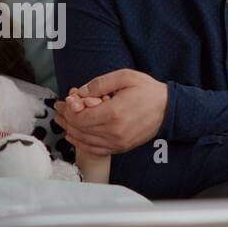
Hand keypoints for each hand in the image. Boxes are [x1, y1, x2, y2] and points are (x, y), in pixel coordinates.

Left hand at [53, 69, 167, 155]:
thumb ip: (99, 84)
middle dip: (66, 118)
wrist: (168, 109)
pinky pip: (95, 149)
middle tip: (59, 108)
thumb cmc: (147, 90)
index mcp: (114, 113)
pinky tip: (74, 135)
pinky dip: (81, 143)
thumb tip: (79, 93)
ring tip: (63, 120)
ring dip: (70, 130)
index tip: (66, 100)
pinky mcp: (120, 148)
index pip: (80, 117)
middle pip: (79, 129)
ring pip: (84, 141)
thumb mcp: (124, 77)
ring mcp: (118, 143)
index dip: (68, 109)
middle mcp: (114, 132)